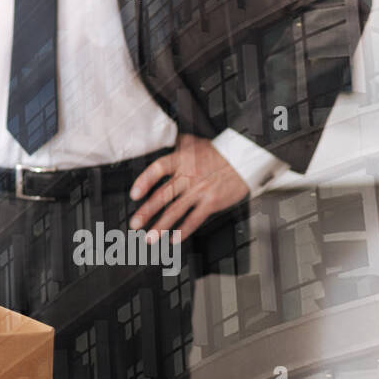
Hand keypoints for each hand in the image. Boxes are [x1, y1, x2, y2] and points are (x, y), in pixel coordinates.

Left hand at [128, 132, 248, 243]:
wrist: (244, 159)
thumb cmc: (219, 152)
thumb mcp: (194, 142)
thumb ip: (177, 143)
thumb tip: (165, 139)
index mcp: (181, 160)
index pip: (158, 169)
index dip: (145, 181)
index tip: (134, 194)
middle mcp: (188, 176)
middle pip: (163, 195)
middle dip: (147, 211)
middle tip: (135, 223)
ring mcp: (199, 190)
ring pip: (176, 210)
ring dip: (161, 226)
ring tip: (150, 237)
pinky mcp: (211, 202)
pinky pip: (195, 218)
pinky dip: (184, 230)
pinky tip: (174, 239)